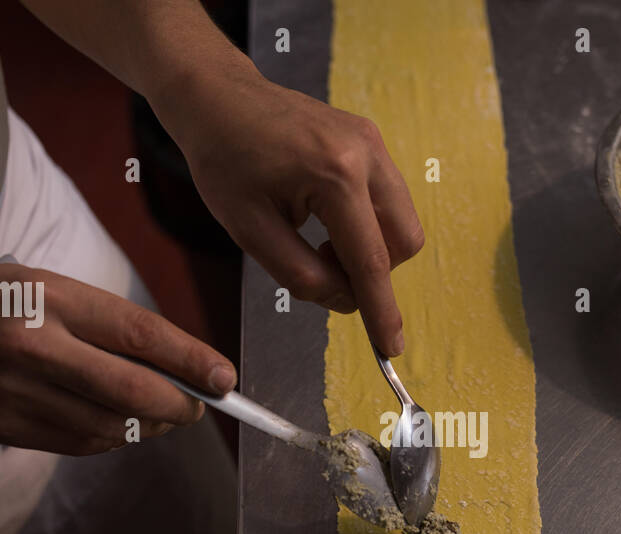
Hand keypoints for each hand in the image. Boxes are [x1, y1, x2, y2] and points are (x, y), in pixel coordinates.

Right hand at [0, 264, 236, 455]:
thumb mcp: (38, 282)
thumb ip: (102, 318)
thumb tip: (173, 358)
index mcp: (47, 298)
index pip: (140, 334)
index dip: (191, 360)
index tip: (226, 378)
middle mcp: (35, 346)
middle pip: (134, 391)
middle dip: (182, 405)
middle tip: (201, 404)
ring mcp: (18, 393)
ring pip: (113, 426)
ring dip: (152, 425)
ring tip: (164, 412)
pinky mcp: (7, 427)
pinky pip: (82, 443)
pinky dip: (115, 438)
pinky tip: (124, 424)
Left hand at [153, 68, 422, 355]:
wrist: (218, 98)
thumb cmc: (224, 160)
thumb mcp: (249, 231)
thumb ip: (300, 275)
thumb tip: (345, 301)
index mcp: (335, 175)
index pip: (370, 261)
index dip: (381, 310)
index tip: (391, 347)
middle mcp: (366, 154)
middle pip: (402, 244)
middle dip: (370, 271)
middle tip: (318, 264)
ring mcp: (374, 143)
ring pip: (401, 223)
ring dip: (366, 248)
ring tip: (316, 240)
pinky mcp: (372, 141)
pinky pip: (388, 201)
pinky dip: (364, 225)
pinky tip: (323, 218)